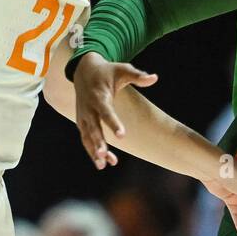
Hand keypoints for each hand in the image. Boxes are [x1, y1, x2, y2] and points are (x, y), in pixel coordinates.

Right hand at [72, 52, 157, 168]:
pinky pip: (86, 139)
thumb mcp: (122, 69)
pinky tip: (105, 163)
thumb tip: (155, 77)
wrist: (83, 70)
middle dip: (98, 142)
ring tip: (103, 166)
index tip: (121, 135)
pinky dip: (92, 151)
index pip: (105, 111)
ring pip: (87, 136)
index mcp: (99, 96)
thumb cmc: (107, 71)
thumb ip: (137, 75)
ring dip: (94, 151)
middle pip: (93, 127)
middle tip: (104, 155)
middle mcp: (88, 108)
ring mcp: (83, 116)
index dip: (113, 123)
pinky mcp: (81, 122)